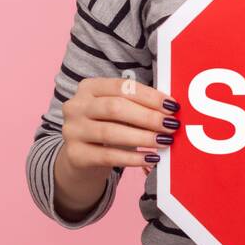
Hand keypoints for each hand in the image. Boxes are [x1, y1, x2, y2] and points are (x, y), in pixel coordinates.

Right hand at [59, 77, 180, 172]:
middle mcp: (76, 106)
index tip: (172, 106)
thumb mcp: (118, 111)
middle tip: (171, 126)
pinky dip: (133, 158)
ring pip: (111, 132)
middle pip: (115, 108)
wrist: (80, 157)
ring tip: (164, 141)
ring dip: (143, 137)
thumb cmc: (107, 127)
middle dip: (148, 117)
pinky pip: (108, 156)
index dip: (149, 96)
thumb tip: (171, 110)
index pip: (122, 87)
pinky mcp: (75, 155)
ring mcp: (72, 130)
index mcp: (89, 87)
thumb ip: (138, 106)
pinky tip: (150, 158)